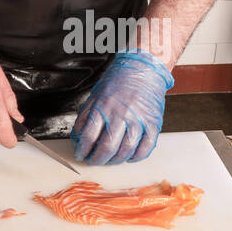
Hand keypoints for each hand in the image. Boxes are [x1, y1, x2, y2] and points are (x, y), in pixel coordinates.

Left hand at [71, 50, 173, 164]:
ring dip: (116, 160)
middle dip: (98, 159)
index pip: (89, 136)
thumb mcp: (95, 96)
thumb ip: (85, 118)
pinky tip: (130, 156)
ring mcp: (139, 119)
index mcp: (104, 106)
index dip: (83, 150)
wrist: (143, 69)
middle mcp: (122, 114)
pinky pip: (146, 147)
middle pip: (108, 146)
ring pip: (126, 150)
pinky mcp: (153, 123)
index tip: (81, 155)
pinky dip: (136, 157)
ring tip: (110, 159)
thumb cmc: (118, 82)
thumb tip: (77, 139)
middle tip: (94, 161)